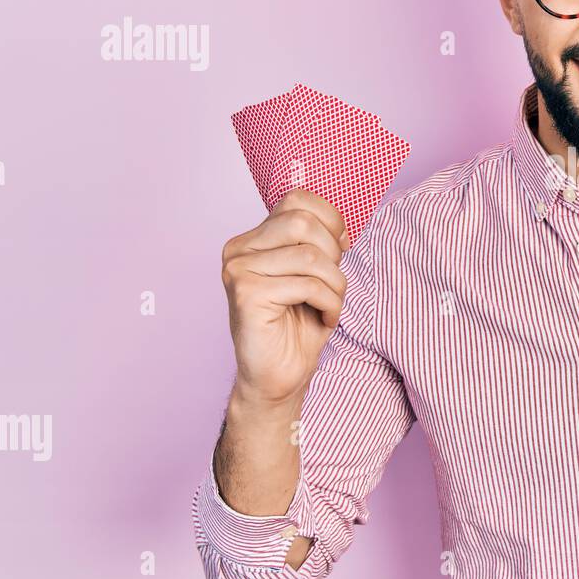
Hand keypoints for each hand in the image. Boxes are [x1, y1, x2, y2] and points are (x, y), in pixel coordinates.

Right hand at [220, 189, 350, 404]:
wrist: (278, 378)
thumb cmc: (299, 326)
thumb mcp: (314, 274)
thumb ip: (317, 242)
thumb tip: (341, 223)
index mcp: (252, 239)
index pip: (297, 199)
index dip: (331, 220)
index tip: (341, 250)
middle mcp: (238, 250)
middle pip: (303, 222)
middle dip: (333, 253)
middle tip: (333, 284)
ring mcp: (238, 270)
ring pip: (310, 256)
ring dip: (335, 285)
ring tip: (330, 305)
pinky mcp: (246, 294)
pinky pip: (307, 285)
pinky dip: (329, 303)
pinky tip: (323, 319)